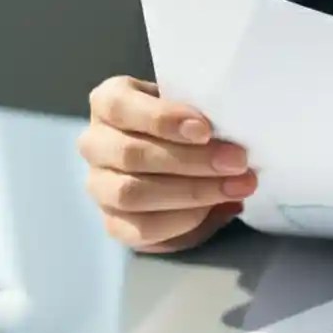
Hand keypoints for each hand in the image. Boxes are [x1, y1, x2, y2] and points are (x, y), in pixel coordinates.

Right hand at [78, 76, 255, 252]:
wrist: (187, 165)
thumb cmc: (191, 130)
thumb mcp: (194, 112)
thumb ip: (204, 121)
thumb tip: (232, 146)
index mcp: (108, 104)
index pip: (119, 106)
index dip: (162, 119)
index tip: (205, 129)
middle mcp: (94, 144)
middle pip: (131, 154)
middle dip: (192, 160)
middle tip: (237, 162)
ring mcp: (99, 186)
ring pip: (132, 193)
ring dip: (193, 192)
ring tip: (236, 187)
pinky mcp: (114, 223)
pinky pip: (142, 228)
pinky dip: (184, 221)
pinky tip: (215, 209)